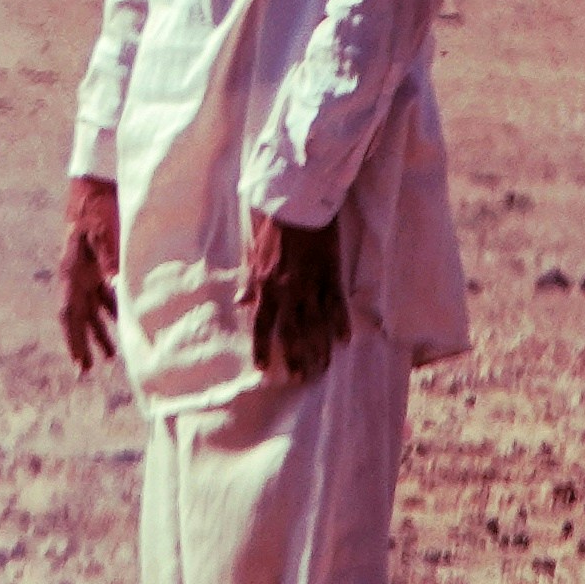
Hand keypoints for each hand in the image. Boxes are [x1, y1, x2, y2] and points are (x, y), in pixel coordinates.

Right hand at [58, 177, 122, 371]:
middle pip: (77, 317)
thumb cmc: (99, 208)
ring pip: (89, 308)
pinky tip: (120, 322)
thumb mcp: (105, 232)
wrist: (94, 184)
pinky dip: (109, 311)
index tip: (80, 363)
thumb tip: (117, 288)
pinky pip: (100, 294)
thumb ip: (110, 260)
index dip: (74, 340)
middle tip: (86, 370)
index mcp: (72, 271)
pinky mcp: (95, 262)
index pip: (70, 313)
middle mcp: (74, 274)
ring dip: (97, 331)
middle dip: (81, 343)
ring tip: (109, 357)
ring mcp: (84, 269)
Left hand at [246, 210, 347, 383]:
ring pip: (314, 324)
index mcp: (264, 284)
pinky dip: (340, 323)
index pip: (262, 323)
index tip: (263, 368)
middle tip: (300, 379)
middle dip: (295, 356)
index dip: (262, 346)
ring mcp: (310, 283)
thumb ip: (250, 283)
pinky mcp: (330, 275)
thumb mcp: (253, 256)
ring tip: (321, 370)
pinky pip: (336, 304)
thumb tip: (241, 303)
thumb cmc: (273, 229)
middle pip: (291, 330)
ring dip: (318, 348)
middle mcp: (286, 289)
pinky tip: (344, 341)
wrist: (296, 204)